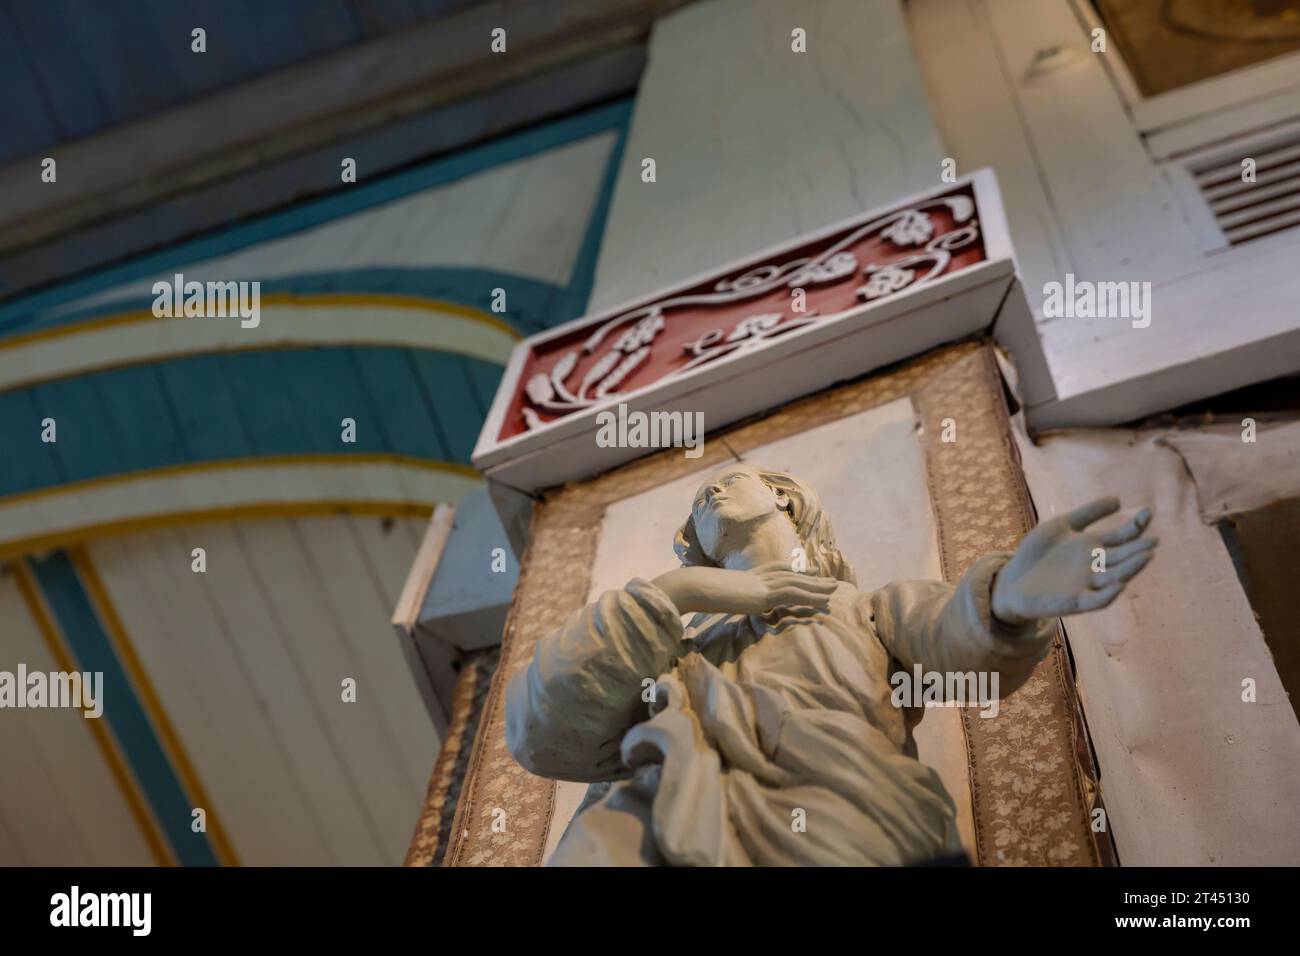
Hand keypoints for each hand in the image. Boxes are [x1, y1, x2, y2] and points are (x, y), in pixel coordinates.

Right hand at [653, 561, 838, 616]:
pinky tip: (824, 601)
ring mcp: (761, 584)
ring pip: (797, 583)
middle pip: (790, 574)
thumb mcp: (712, 594)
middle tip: (828, 580)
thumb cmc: (696, 592)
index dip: (792, 571)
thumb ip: (722, 597)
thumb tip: (718, 602)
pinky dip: (811, 596)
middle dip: (810, 578)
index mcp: (746, 576)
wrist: (692, 586)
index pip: (774, 570)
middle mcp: (757, 577)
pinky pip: (794, 594)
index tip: (805, 571)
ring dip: (817, 587)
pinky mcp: (763, 594)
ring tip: (834, 590)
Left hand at [991, 497, 1156, 626]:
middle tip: (1154, 540)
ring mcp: (1086, 585)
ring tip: (1146, 557)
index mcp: (1093, 547)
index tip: (1148, 512)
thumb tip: (1119, 500)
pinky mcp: (1074, 602)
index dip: (1136, 526)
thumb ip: (1088, 513)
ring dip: (1130, 569)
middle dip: (1138, 549)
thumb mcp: (1061, 526)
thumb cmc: (1038, 554)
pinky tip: (1119, 585)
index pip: (1122, 537)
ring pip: (1114, 577)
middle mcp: (1095, 566)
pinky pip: (1095, 601)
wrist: (1012, 580)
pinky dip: (1108, 595)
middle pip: (1122, 557)